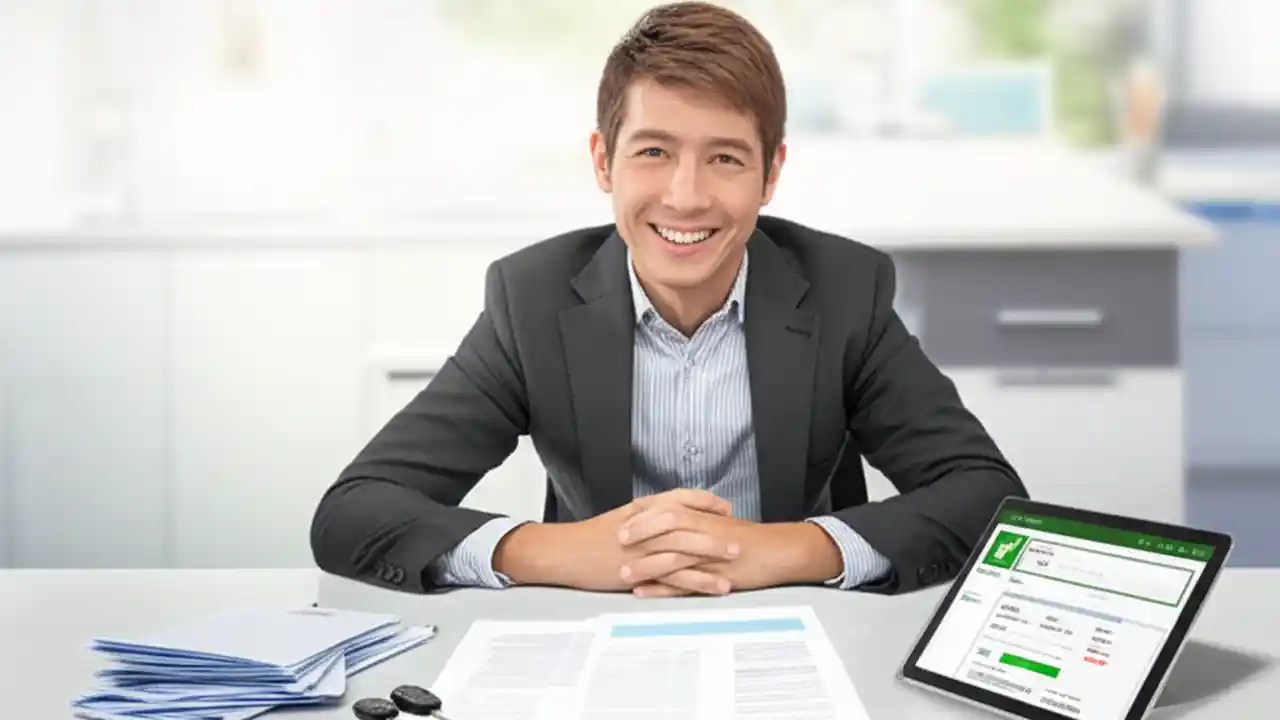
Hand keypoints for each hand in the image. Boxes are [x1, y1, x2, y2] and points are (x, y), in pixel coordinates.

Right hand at [492, 489, 740, 591]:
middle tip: (740, 535)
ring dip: (714, 554)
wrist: (565, 553)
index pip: (680, 498)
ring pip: (687, 548)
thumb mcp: (620, 518)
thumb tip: (667, 514)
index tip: (725, 507)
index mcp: (642, 508)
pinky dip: (701, 580)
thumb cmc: (590, 537)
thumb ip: (645, 515)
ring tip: (737, 561)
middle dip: (717, 529)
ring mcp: (645, 548)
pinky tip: (717, 585)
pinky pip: (678, 575)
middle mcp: (647, 525)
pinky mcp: (642, 570)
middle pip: (689, 522)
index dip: (705, 502)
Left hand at [619, 499, 844, 597]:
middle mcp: (704, 533)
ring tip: (622, 574)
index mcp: (704, 517)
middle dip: (639, 534)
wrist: (777, 552)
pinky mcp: (714, 577)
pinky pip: (684, 584)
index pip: (668, 508)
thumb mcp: (719, 523)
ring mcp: (708, 557)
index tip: (623, 517)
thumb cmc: (748, 539)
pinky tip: (643, 592)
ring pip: (672, 557)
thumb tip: (666, 517)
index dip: (644, 514)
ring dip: (645, 565)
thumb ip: (694, 520)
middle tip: (616, 540)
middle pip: (666, 528)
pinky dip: (662, 588)